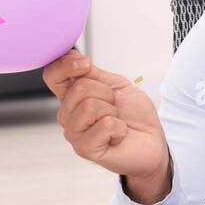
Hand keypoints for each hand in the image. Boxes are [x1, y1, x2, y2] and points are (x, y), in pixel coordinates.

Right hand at [43, 49, 171, 201]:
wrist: (151, 141)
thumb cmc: (134, 115)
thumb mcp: (115, 85)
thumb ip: (92, 73)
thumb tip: (71, 56)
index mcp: (72, 96)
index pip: (52, 75)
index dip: (65, 65)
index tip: (85, 65)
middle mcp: (68, 114)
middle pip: (78, 88)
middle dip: (106, 93)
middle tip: (115, 106)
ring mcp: (74, 133)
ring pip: (90, 106)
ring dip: (113, 111)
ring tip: (116, 121)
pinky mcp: (84, 148)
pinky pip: (104, 125)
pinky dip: (119, 127)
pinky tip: (118, 135)